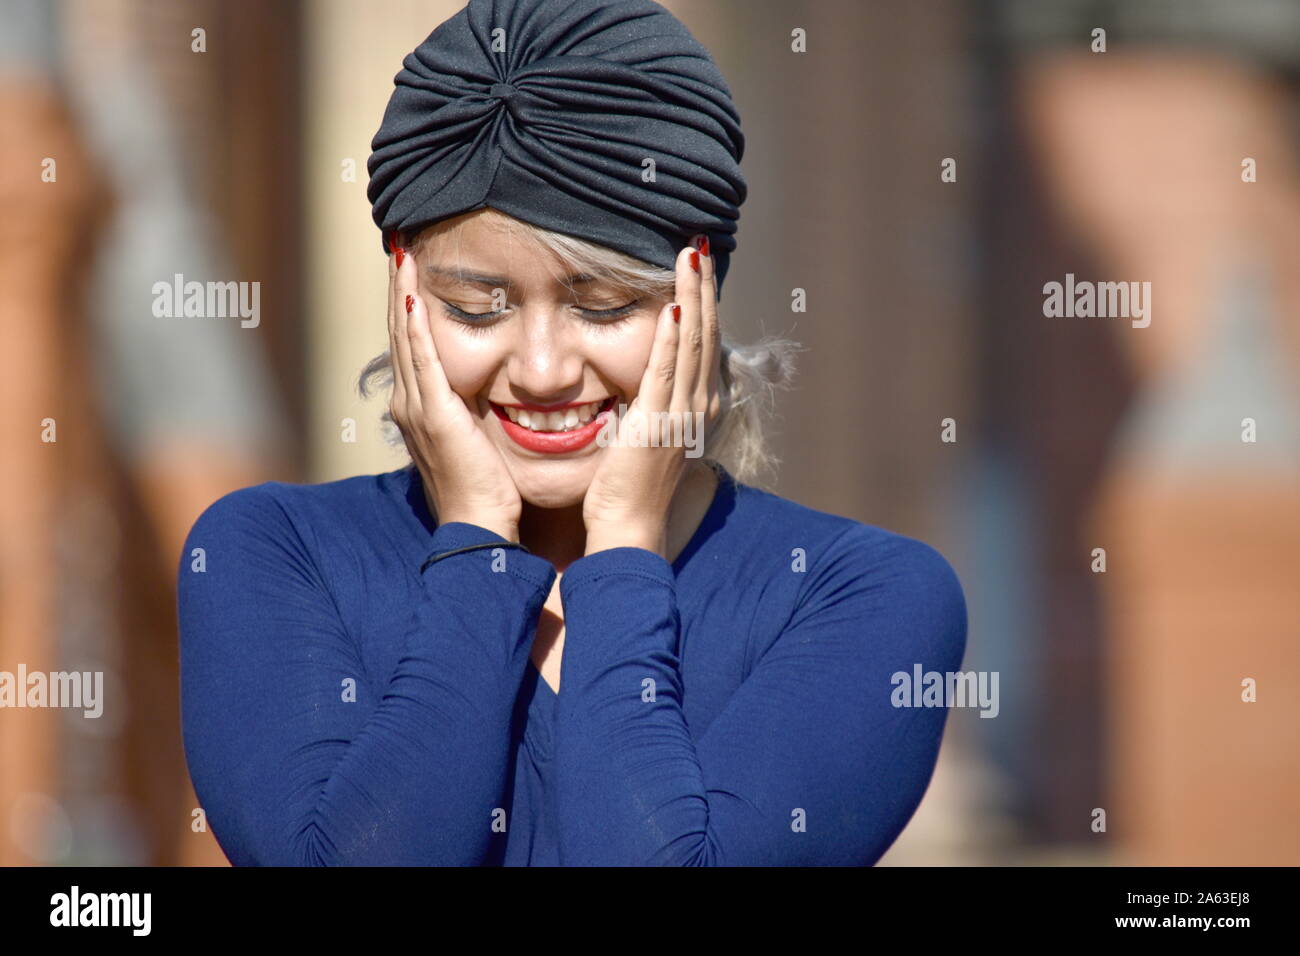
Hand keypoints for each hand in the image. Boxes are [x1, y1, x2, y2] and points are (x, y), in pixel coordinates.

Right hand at [387, 235, 521, 540]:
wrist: (481, 526)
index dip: (408, 301)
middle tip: (399, 243)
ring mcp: (417, 407)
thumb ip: (478, 409)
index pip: (411, 340)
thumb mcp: (479, 437)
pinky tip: (413, 293)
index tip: (412, 264)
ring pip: (404, 336)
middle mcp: (409, 402)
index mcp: (420, 406)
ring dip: (401, 293)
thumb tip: (491, 386)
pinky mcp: (433, 414)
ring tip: (401, 253)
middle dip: (399, 286)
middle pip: (400, 329)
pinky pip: (422, 359)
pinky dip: (414, 323)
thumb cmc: (488, 490)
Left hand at [582, 236, 721, 556]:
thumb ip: (649, 400)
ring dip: (694, 297)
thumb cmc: (629, 486)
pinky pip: (668, 371)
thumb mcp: (645, 432)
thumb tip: (639, 374)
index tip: (696, 265)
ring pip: (694, 343)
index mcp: (697, 405)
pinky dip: (674, 338)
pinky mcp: (658, 423)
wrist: (629, 527)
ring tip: (690, 257)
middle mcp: (699, 405)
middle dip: (703, 286)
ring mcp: (682, 414)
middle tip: (697, 245)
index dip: (703, 300)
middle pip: (707, 332)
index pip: (704, 340)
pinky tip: (674, 307)